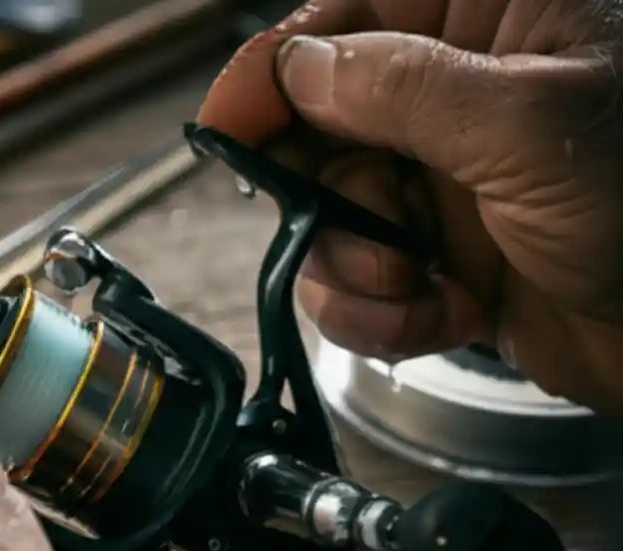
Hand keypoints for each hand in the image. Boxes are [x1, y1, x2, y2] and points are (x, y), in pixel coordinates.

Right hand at [199, 0, 622, 414]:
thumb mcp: (529, 127)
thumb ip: (401, 85)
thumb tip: (301, 67)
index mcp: (494, 21)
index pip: (348, 20)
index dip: (276, 71)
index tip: (226, 126)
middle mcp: (460, 96)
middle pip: (320, 125)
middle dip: (320, 190)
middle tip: (347, 226)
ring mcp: (446, 180)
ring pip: (328, 210)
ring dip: (352, 265)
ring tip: (410, 286)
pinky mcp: (440, 258)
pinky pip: (358, 278)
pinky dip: (378, 312)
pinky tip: (435, 316)